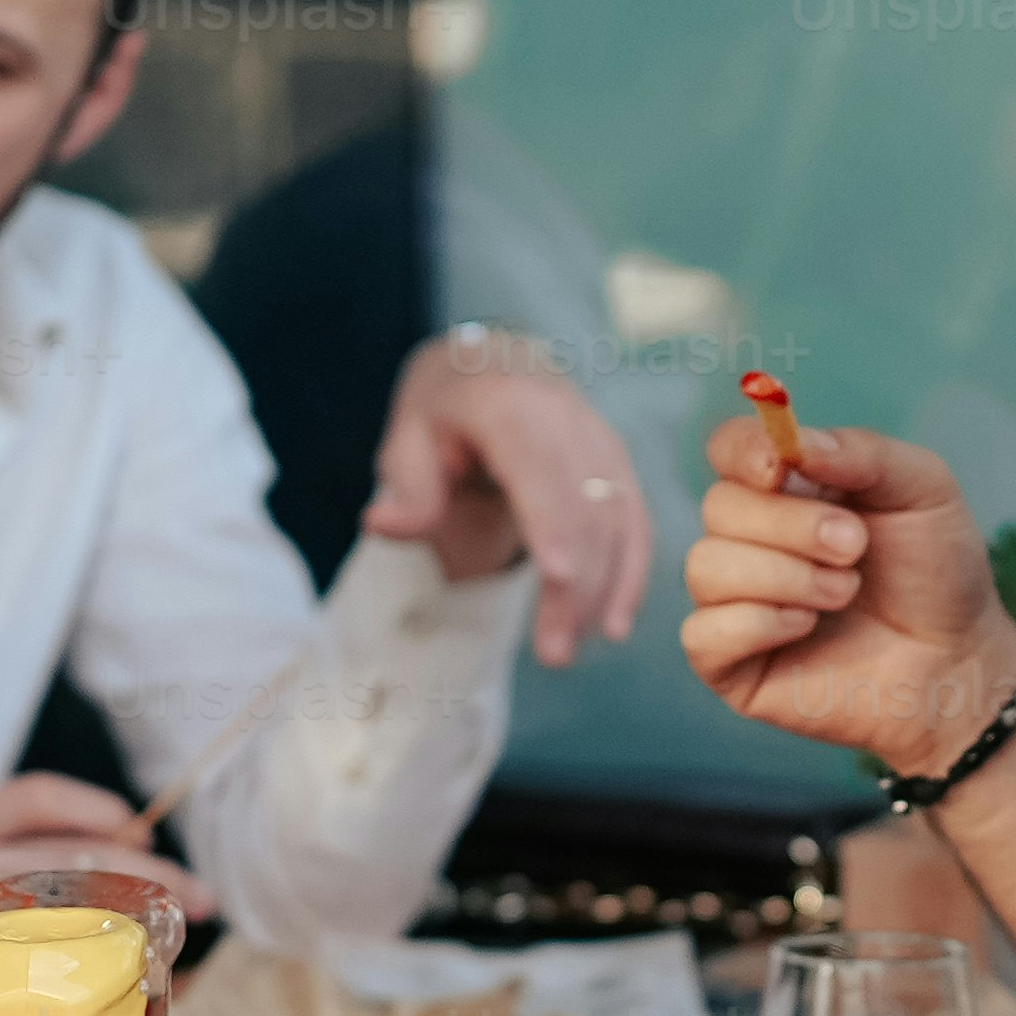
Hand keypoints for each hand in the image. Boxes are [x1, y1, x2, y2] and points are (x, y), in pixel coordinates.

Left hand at [369, 335, 658, 665]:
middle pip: (582, 506)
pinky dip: (630, 574)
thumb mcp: (409, 433)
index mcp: (507, 404)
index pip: (536, 467)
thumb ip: (407, 485)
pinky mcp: (618, 463)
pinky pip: (634, 521)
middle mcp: (564, 416)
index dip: (552, 521)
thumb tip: (382, 525)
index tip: (559, 575)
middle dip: (576, 584)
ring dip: (602, 589)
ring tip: (569, 647)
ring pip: (616, 519)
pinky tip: (614, 623)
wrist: (496, 361)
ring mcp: (599, 438)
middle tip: (553, 655)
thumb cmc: (445, 408)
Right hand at [679, 409, 1015, 783]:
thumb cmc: (938, 574)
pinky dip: (758, 624)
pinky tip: (806, 627)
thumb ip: (862, 452)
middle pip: (719, 506)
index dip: (743, 451)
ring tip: (844, 593)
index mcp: (789, 489)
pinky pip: (703, 632)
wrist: (957, 661)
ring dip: (786, 576)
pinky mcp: (730, 664)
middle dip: (791, 524)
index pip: (729, 449)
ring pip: (706, 566)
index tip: (781, 467)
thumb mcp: (922, 490)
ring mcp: (736, 602)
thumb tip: (792, 442)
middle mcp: (751, 540)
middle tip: (854, 547)